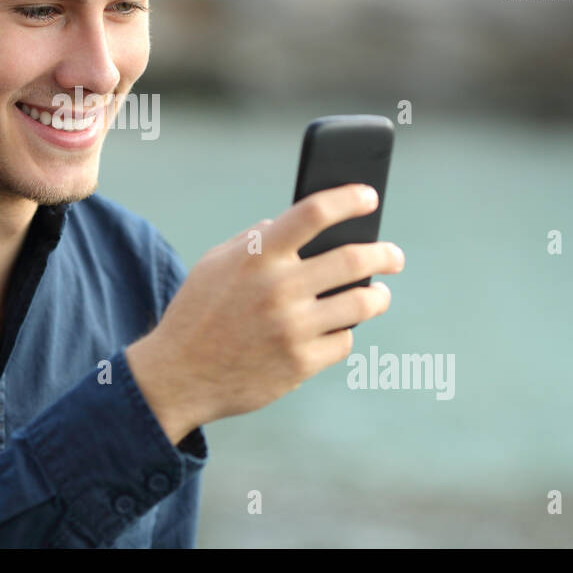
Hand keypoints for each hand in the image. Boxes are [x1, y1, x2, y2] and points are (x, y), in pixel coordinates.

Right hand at [127, 183, 404, 442]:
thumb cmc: (199, 312)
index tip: (369, 196)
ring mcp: (292, 328)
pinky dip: (344, 332)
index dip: (348, 199)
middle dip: (385, 254)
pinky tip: (338, 329)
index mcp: (256, 255)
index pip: (314, 212)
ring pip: (362, 303)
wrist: (178, 376)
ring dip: (377, 295)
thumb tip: (299, 224)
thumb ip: (256, 240)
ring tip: (377, 292)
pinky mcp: (301, 363)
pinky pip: (344, 341)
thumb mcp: (216, 264)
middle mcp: (278, 288)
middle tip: (393, 255)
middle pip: (354, 258)